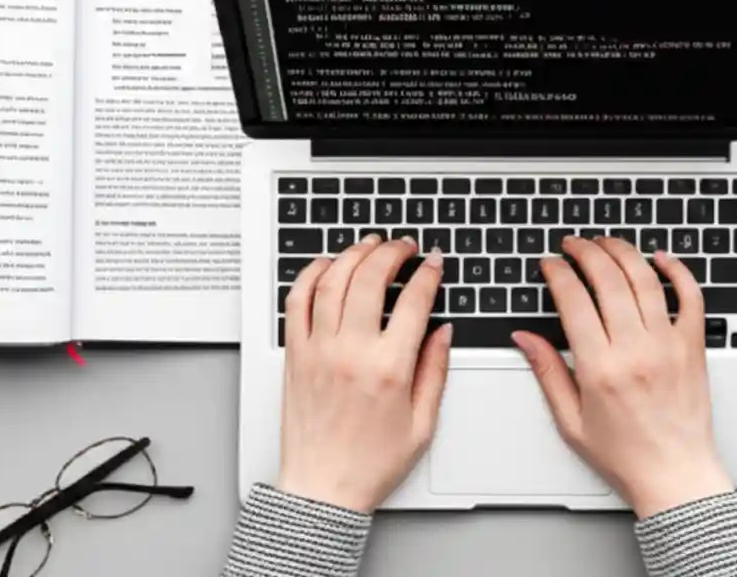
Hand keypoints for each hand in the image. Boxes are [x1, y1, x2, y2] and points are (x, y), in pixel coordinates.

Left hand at [276, 234, 451, 512]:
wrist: (322, 489)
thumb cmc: (369, 463)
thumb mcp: (422, 423)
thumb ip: (435, 371)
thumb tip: (442, 332)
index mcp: (389, 369)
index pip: (414, 302)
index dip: (428, 273)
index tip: (433, 262)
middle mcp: (351, 353)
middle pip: (370, 279)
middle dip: (391, 253)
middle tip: (403, 247)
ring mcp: (318, 350)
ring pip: (333, 281)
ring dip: (353, 254)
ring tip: (370, 246)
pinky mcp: (294, 355)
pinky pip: (297, 301)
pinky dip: (311, 275)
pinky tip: (327, 265)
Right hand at [512, 236, 732, 517]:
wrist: (675, 475)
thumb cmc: (625, 454)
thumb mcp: (571, 420)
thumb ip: (548, 372)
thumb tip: (524, 338)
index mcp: (600, 368)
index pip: (574, 300)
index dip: (558, 273)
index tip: (550, 264)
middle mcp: (636, 350)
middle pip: (608, 279)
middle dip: (585, 252)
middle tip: (573, 244)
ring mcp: (668, 345)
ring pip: (646, 280)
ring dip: (623, 252)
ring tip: (606, 243)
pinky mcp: (693, 347)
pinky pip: (690, 297)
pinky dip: (677, 271)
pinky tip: (661, 259)